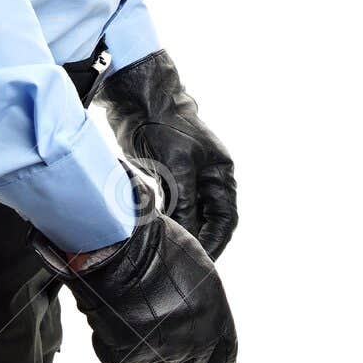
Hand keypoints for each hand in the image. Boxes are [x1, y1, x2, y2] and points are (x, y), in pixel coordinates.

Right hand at [30, 168, 236, 362]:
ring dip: (137, 347)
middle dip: (165, 355)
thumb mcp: (190, 267)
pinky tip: (107, 320)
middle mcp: (197, 337)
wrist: (119, 240)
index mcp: (216, 312)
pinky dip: (110, 347)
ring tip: (125, 310)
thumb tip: (183, 317)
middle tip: (143, 327)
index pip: (223, 357)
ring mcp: (166, 350)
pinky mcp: (134, 357)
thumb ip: (194, 299)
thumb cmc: (149, 242)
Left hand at [96, 51, 237, 258]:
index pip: (225, 218)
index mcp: (220, 172)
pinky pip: (173, 207)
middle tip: (187, 262)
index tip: (203, 260)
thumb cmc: (164, 125)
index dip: (216, 241)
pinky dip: (169, 221)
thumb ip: (184, 202)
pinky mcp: (167, 177)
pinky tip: (161, 234)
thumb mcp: (178, 166)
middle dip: (200, 241)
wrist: (138, 100)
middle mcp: (208, 177)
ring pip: (190, 216)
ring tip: (173, 253)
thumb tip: (187, 235)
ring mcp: (187, 177)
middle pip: (210, 220)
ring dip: (183, 232)